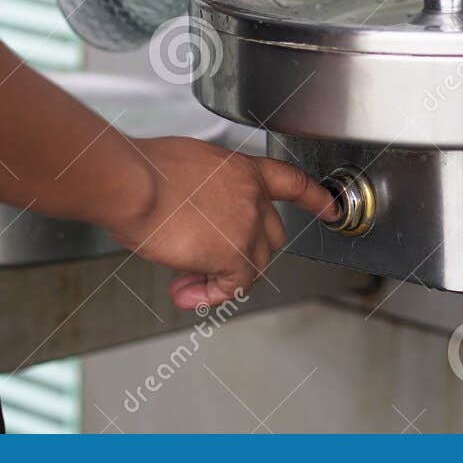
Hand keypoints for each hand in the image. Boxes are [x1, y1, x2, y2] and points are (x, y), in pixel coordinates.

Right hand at [104, 136, 338, 309]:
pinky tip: (185, 292)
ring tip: (184, 283)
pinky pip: (233, 287)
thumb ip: (204, 190)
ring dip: (221, 280)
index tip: (331, 209)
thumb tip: (193, 213)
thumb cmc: (143, 170)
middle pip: (272, 236)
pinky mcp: (234, 253)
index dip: (314, 199)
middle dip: (243, 255)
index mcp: (241, 168)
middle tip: (205, 266)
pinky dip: (210, 296)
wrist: (132, 182)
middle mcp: (252, 194)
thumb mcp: (186, 167)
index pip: (291, 182)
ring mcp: (247, 224)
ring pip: (254, 265)